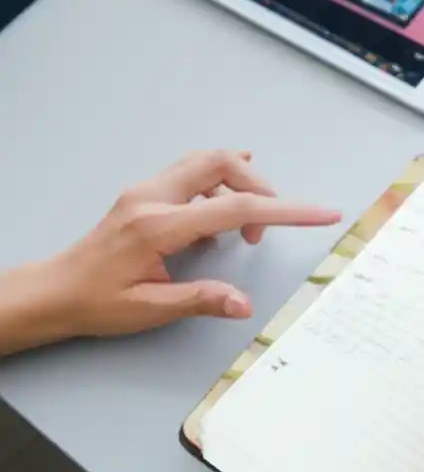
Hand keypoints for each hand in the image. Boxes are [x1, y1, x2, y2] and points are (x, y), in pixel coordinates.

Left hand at [0, 151, 340, 353]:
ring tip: (246, 227)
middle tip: (263, 232)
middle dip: (261, 189)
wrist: (54, 291)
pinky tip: (224, 210)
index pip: (235, 207)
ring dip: (240, 184)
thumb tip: (243, 304)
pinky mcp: (145, 194)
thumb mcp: (150, 309)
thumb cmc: (97, 302)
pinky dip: (220, 184)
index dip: (285, 210)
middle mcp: (152, 198)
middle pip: (223, 164)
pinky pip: (193, 172)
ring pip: (208, 162)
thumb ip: (200, 300)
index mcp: (157, 225)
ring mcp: (147, 191)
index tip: (322, 213)